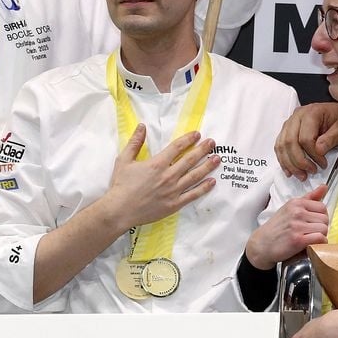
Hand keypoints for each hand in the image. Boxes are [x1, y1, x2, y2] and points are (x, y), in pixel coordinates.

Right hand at [102, 126, 218, 230]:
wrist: (120, 210)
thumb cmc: (121, 185)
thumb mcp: (124, 160)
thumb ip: (135, 142)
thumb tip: (142, 126)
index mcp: (157, 164)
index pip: (177, 147)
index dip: (188, 139)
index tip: (197, 134)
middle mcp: (168, 176)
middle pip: (190, 159)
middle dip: (203, 149)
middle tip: (213, 143)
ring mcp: (173, 191)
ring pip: (195, 176)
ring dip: (207, 166)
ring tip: (217, 159)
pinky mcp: (175, 204)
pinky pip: (193, 195)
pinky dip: (204, 188)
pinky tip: (212, 182)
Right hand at [245, 186, 328, 268]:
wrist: (261, 244)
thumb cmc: (276, 228)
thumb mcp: (290, 208)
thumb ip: (309, 198)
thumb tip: (324, 186)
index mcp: (296, 203)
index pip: (322, 207)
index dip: (321, 217)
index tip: (313, 223)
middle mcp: (297, 212)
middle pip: (325, 219)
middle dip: (321, 227)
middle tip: (311, 233)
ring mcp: (297, 225)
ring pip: (324, 229)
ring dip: (320, 236)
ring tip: (310, 239)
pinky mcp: (298, 240)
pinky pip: (320, 238)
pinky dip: (319, 244)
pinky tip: (310, 245)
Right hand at [275, 102, 337, 179]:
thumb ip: (330, 139)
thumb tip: (318, 150)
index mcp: (312, 113)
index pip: (305, 138)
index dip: (313, 154)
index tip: (322, 164)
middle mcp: (297, 116)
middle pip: (290, 142)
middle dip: (299, 161)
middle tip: (310, 171)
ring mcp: (290, 122)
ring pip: (282, 145)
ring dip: (289, 163)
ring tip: (300, 174)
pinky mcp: (287, 130)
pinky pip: (279, 145)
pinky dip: (283, 159)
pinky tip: (289, 169)